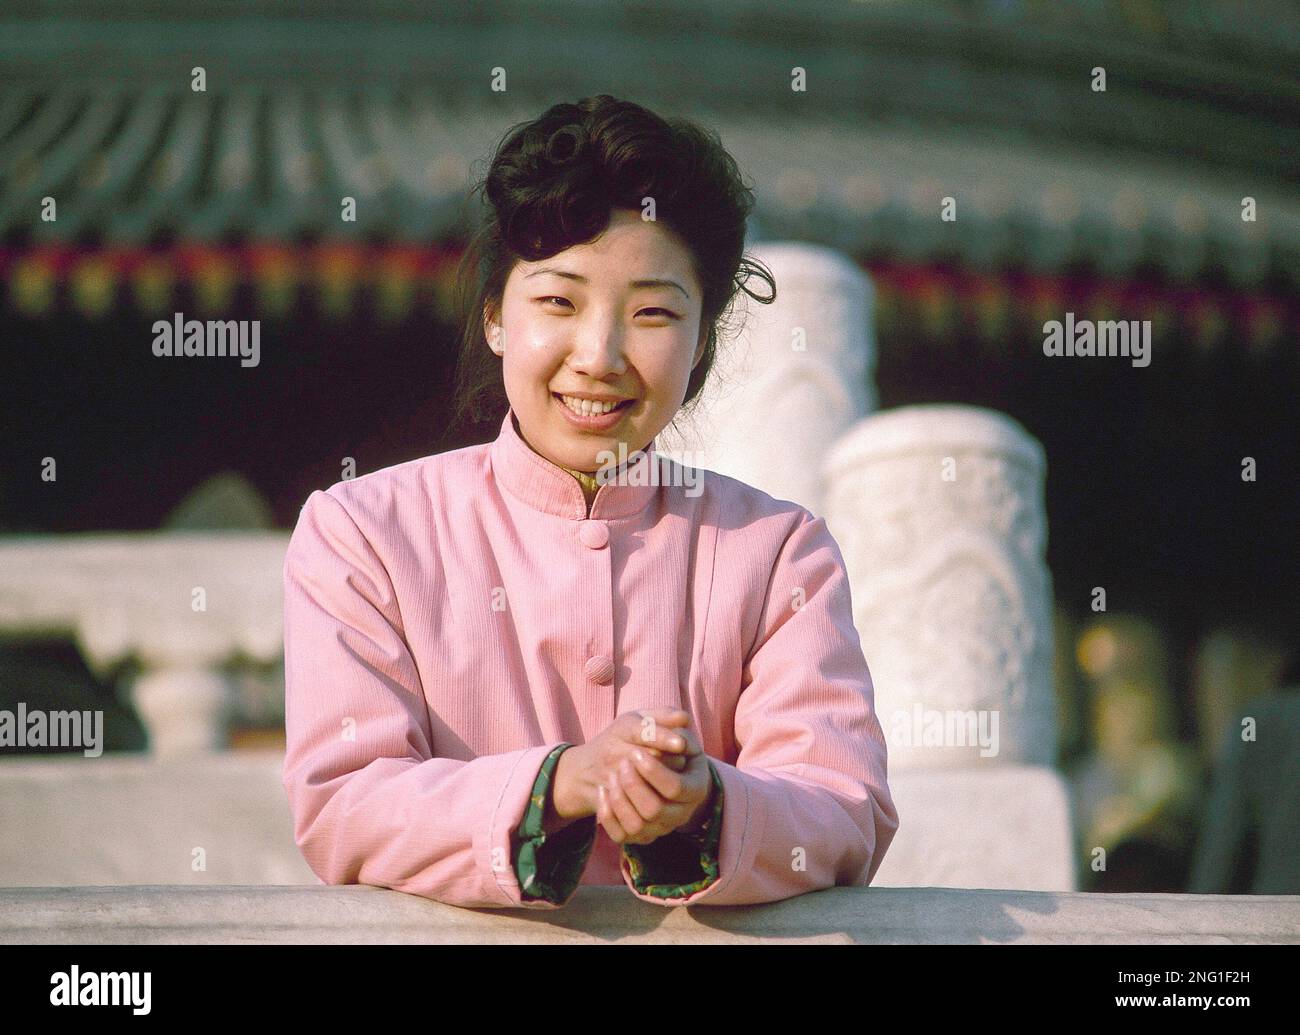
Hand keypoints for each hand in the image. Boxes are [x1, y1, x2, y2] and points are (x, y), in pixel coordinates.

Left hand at [553, 709, 704, 844]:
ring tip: (611, 777)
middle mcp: (681, 813)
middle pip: (655, 810)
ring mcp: (660, 828)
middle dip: (633, 786)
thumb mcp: (652, 723)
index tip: (636, 753)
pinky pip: (621, 836)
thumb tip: (682, 718)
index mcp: (695, 787)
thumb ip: (666, 718)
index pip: (675, 788)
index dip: (654, 772)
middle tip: (621, 764)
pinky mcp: (639, 837)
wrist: (630, 765)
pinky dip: (608, 814)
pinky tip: (603, 792)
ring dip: (619, 799)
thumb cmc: (646, 741)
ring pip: (637, 825)